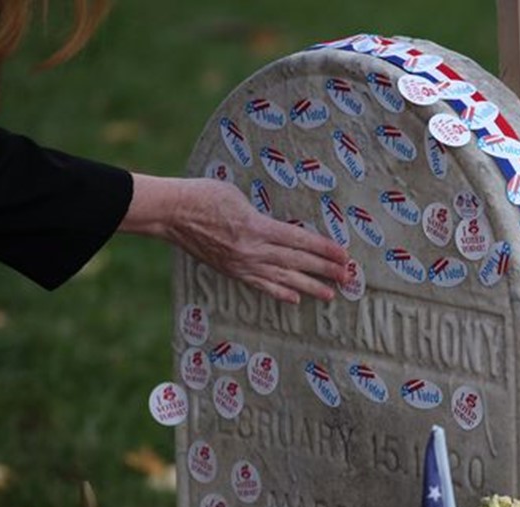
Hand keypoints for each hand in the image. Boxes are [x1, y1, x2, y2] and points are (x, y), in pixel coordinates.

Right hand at [121, 174, 350, 303]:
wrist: (171, 213)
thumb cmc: (203, 195)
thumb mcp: (239, 197)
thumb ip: (262, 217)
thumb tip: (279, 228)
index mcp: (257, 227)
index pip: (300, 240)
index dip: (325, 249)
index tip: (344, 255)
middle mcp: (253, 250)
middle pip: (297, 262)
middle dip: (325, 270)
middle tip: (347, 277)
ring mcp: (242, 264)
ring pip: (283, 278)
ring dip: (309, 287)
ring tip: (330, 295)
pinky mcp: (231, 271)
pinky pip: (260, 285)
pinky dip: (279, 293)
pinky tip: (294, 299)